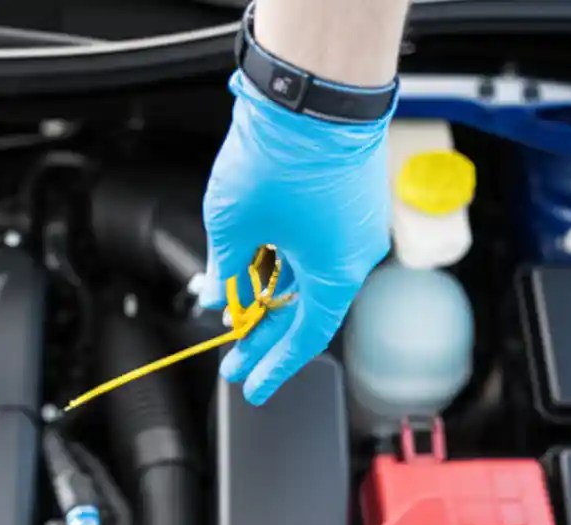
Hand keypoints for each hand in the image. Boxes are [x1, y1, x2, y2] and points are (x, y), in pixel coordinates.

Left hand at [200, 72, 393, 404]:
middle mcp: (353, 253)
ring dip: (270, 293)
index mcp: (335, 273)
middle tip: (233, 358)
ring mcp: (353, 223)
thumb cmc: (279, 158)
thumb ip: (225, 269)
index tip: (251, 386)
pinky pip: (315, 245)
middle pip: (306, 309)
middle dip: (265, 335)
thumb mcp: (232, 225)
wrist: (312, 91)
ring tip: (232, 308)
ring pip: (309, 274)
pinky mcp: (347, 196)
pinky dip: (283, 260)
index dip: (275, 365)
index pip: (305, 337)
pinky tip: (252, 264)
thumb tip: (217, 294)